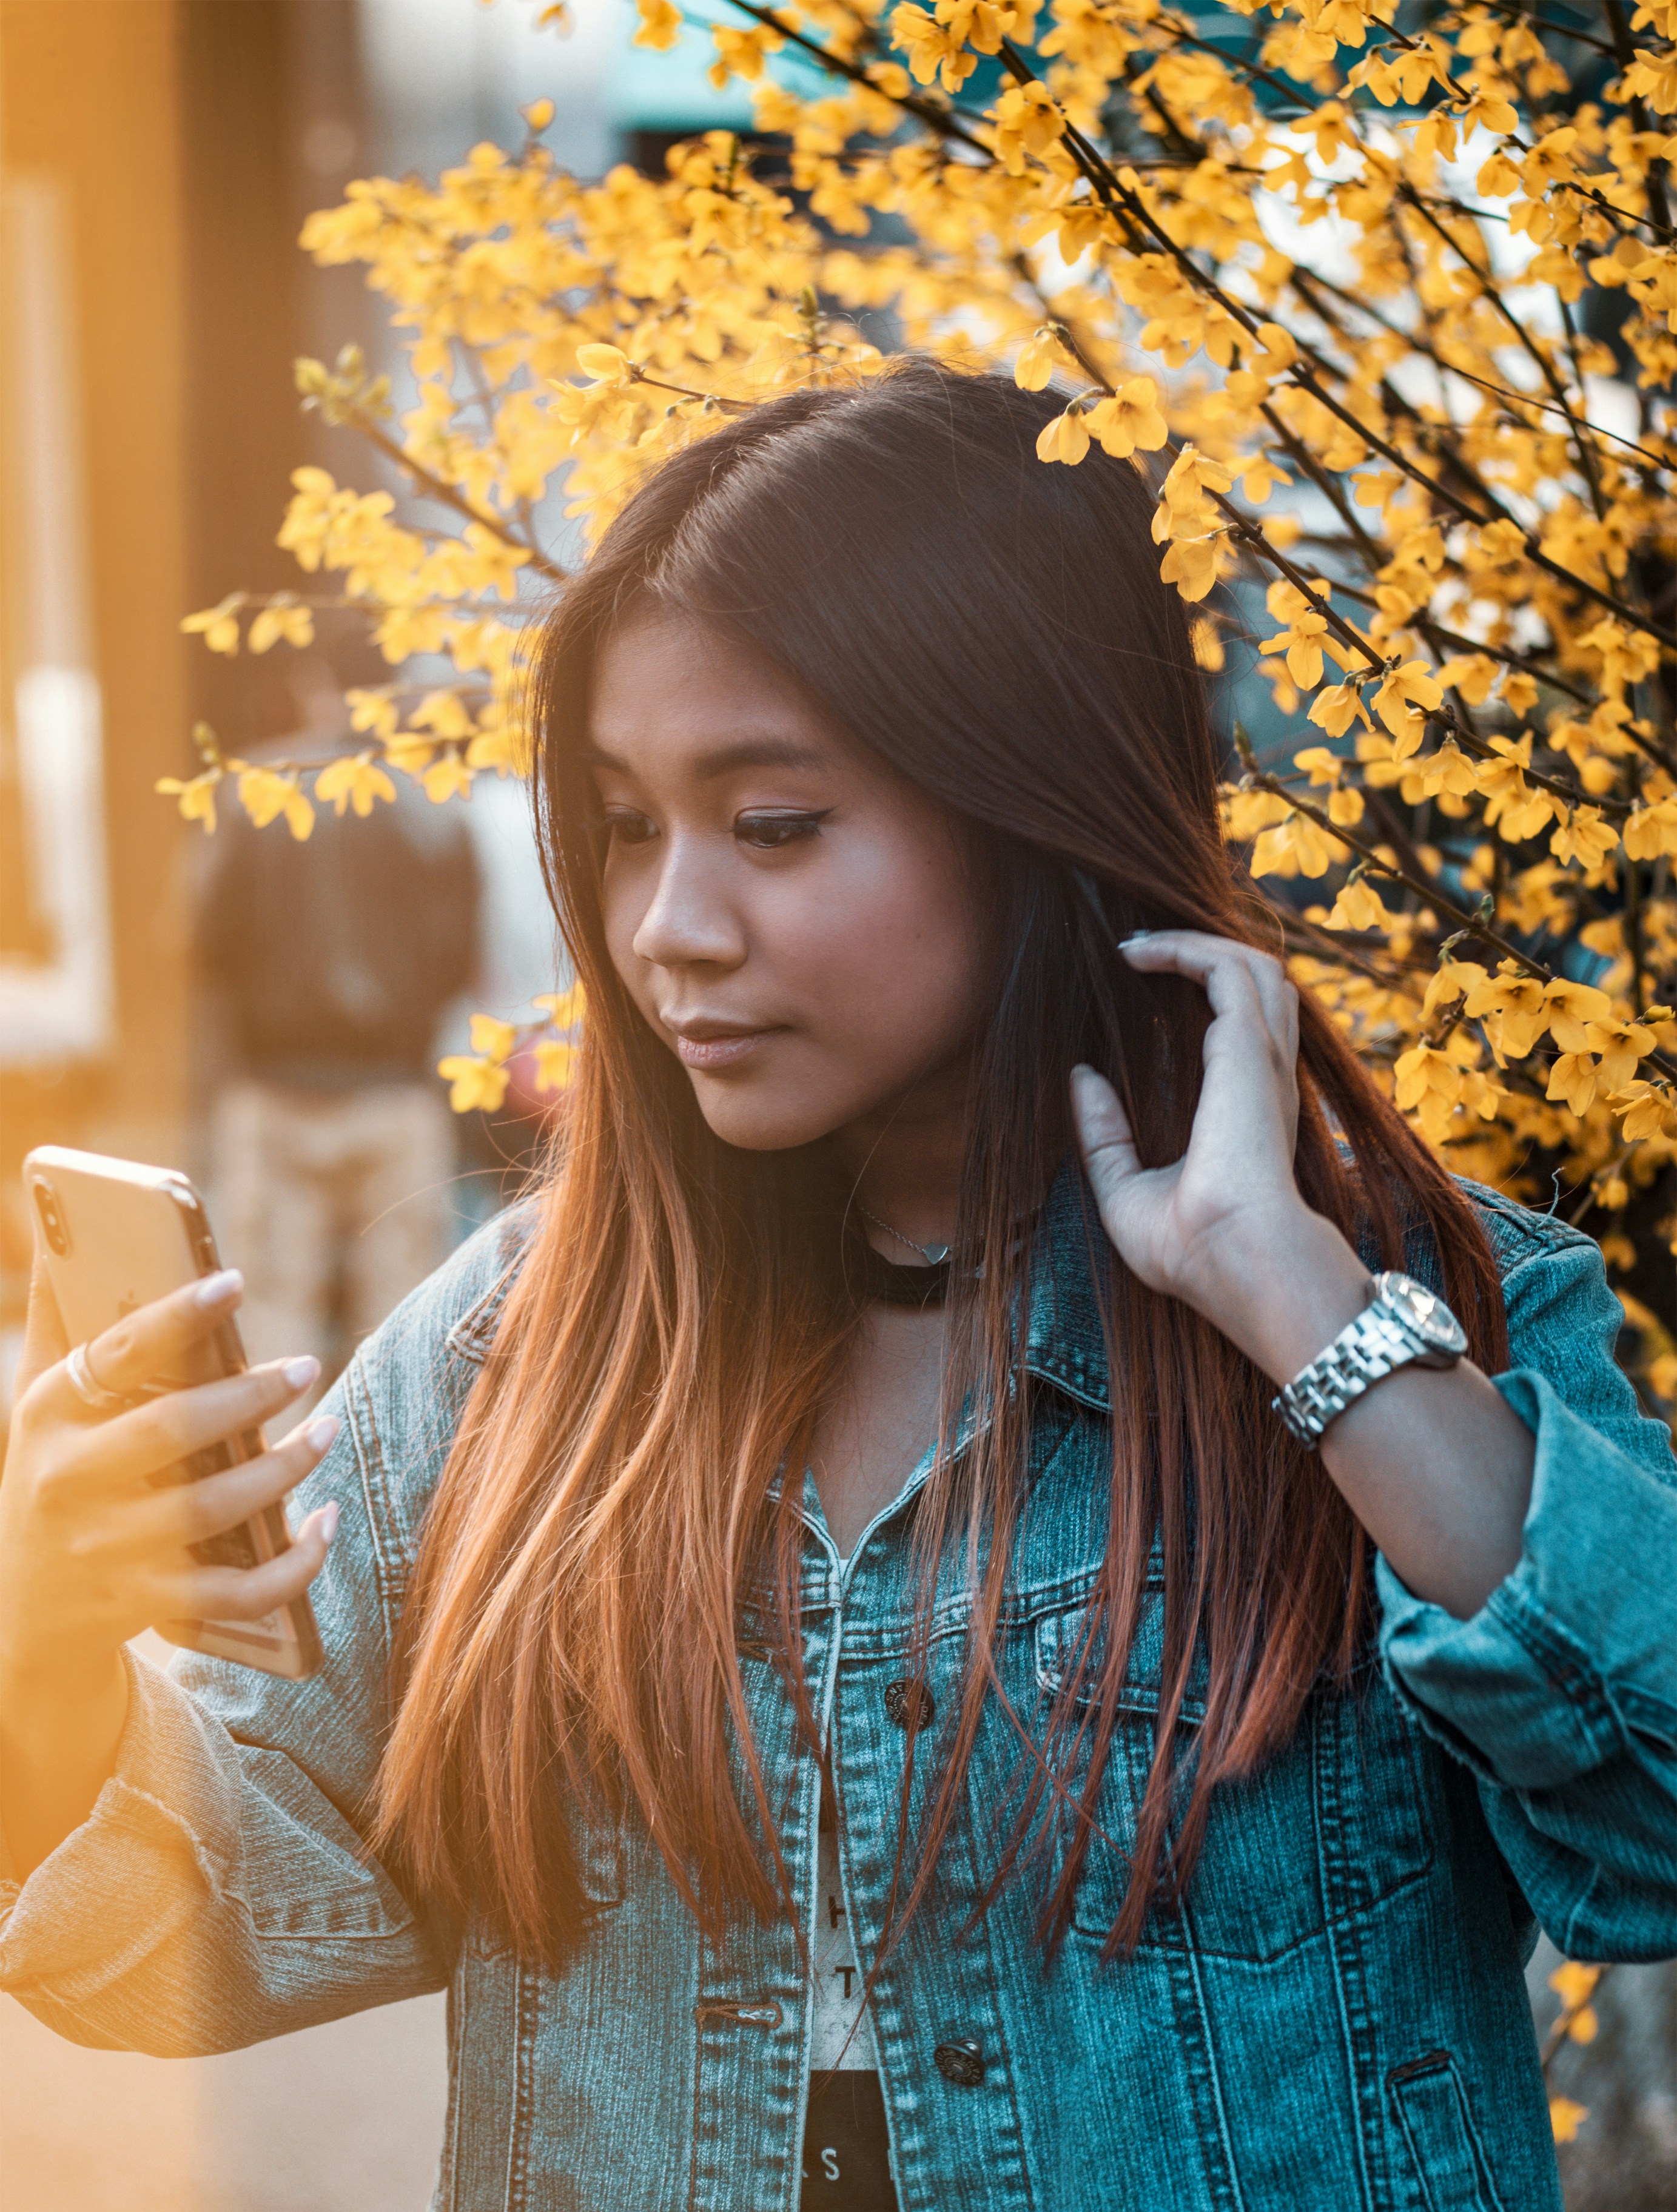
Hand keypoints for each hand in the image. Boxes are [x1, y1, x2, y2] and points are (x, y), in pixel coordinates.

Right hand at [0, 1260, 338, 1686]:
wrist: (24, 1613)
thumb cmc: (53, 1473)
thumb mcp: (40, 1399)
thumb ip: (62, 1315)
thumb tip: (64, 1215)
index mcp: (47, 1416)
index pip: (115, 1356)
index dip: (176, 1317)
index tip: (234, 1282)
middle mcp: (68, 1484)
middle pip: (171, 1433)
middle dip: (249, 1397)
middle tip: (309, 1366)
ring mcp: (107, 1551)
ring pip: (211, 1511)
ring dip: (284, 1471)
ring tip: (328, 1429)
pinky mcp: (148, 1605)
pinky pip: (234, 1595)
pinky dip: (291, 1564)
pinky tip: (324, 1523)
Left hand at [1070, 930, 1369, 1379]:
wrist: (1236, 1261)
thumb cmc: (1193, 1249)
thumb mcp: (1127, 1193)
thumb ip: (1104, 1137)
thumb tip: (1080, 1078)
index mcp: (1250, 1111)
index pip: (1245, 1032)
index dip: (1206, 999)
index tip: (1144, 986)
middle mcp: (1267, 1078)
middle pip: (1259, 985)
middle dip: (1204, 955)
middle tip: (1137, 953)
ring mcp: (1265, 1059)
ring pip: (1253, 965)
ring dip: (1197, 942)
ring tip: (1137, 945)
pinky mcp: (1249, 1046)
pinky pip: (1226, 967)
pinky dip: (1185, 948)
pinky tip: (1137, 953)